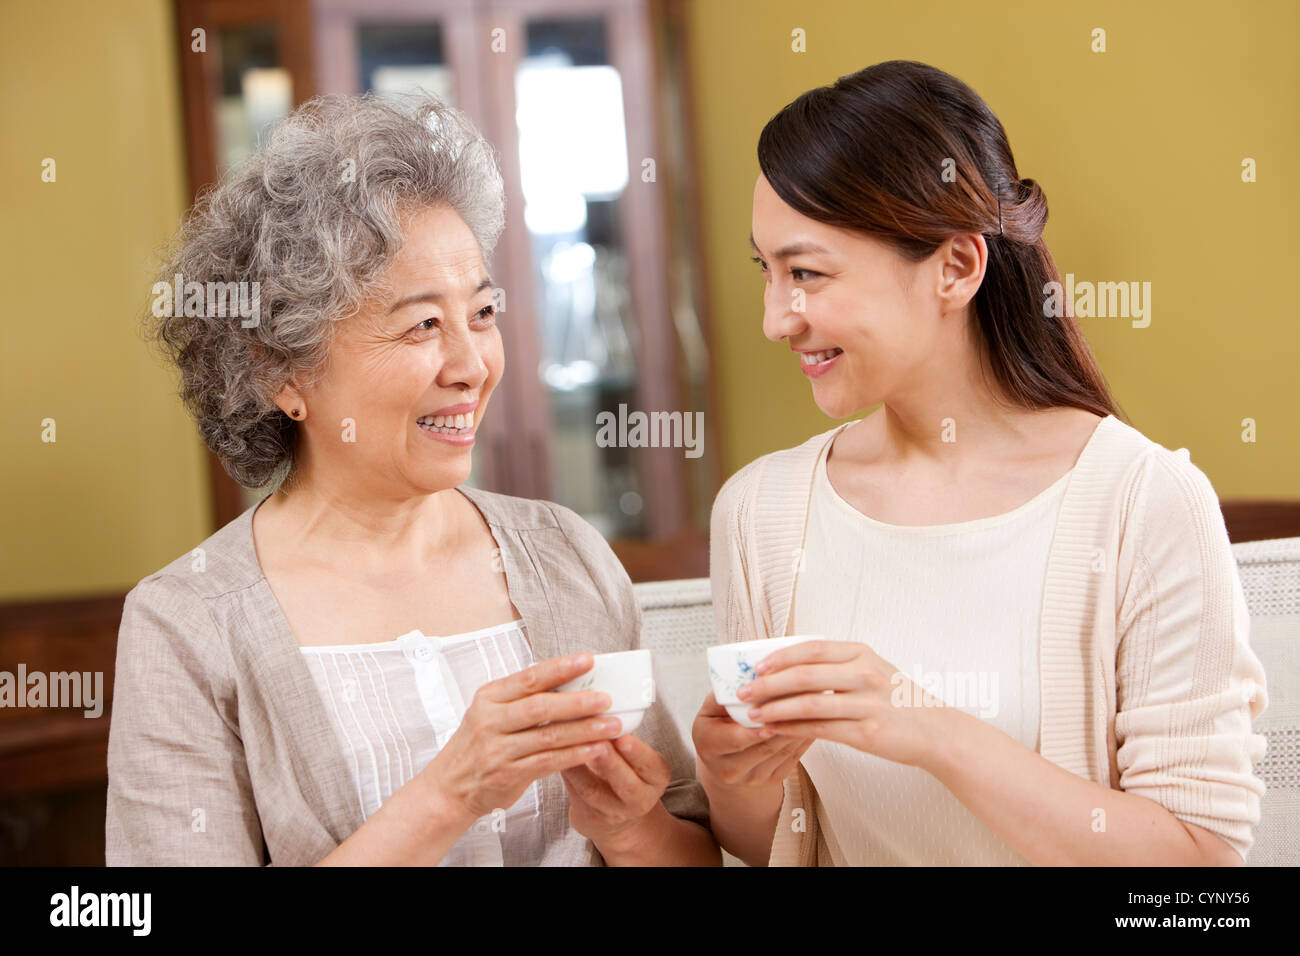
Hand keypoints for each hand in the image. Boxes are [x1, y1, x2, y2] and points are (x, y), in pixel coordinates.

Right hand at [425, 653, 625, 821]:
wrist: (450, 787)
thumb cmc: (477, 746)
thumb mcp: (490, 713)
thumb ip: (523, 699)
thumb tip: (570, 682)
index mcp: (489, 697)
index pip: (529, 678)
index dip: (560, 668)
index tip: (588, 660)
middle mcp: (490, 720)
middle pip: (541, 706)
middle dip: (578, 701)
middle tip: (606, 698)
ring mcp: (497, 749)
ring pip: (549, 736)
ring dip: (584, 730)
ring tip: (611, 726)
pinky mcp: (507, 774)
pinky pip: (547, 762)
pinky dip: (574, 756)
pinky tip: (594, 750)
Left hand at [561, 734, 670, 847]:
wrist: (615, 811)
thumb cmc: (625, 769)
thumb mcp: (635, 755)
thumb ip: (622, 736)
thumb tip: (600, 706)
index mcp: (656, 776)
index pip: (650, 764)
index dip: (637, 752)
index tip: (623, 738)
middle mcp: (640, 798)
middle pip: (625, 783)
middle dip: (610, 762)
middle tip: (599, 742)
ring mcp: (613, 811)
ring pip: (594, 791)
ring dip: (581, 769)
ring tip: (571, 748)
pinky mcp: (589, 816)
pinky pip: (574, 794)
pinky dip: (566, 774)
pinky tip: (557, 757)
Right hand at [692, 691, 813, 790]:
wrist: (723, 762)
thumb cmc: (718, 726)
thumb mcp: (711, 710)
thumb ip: (725, 695)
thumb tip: (748, 675)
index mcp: (709, 745)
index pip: (735, 740)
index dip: (754, 730)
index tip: (771, 715)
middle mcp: (729, 768)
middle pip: (763, 747)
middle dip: (785, 723)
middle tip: (803, 699)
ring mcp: (752, 778)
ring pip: (782, 752)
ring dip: (799, 729)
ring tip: (812, 705)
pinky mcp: (772, 780)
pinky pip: (793, 758)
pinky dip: (804, 738)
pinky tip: (813, 720)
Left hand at [737, 640, 950, 769]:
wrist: (935, 731)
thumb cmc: (897, 699)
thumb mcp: (872, 669)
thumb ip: (836, 665)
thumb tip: (787, 666)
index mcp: (861, 653)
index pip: (811, 648)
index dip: (779, 656)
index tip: (755, 666)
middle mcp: (864, 674)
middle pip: (804, 675)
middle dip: (768, 684)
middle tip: (743, 692)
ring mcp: (867, 703)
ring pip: (809, 704)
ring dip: (775, 709)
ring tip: (753, 714)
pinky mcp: (867, 732)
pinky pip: (820, 729)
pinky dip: (792, 729)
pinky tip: (775, 731)